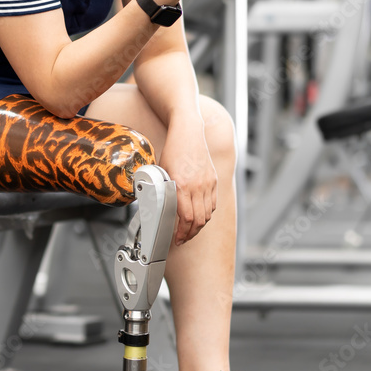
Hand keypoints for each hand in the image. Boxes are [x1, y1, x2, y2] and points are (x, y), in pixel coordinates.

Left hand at [160, 121, 216, 245]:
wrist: (188, 132)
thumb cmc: (173, 149)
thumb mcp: (161, 170)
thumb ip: (162, 189)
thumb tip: (156, 205)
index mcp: (182, 185)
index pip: (186, 218)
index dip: (181, 233)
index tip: (177, 238)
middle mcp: (197, 186)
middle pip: (199, 220)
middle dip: (190, 234)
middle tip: (183, 239)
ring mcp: (208, 184)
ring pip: (208, 214)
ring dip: (199, 225)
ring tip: (190, 230)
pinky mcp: (214, 180)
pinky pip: (213, 203)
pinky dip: (207, 213)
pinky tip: (200, 215)